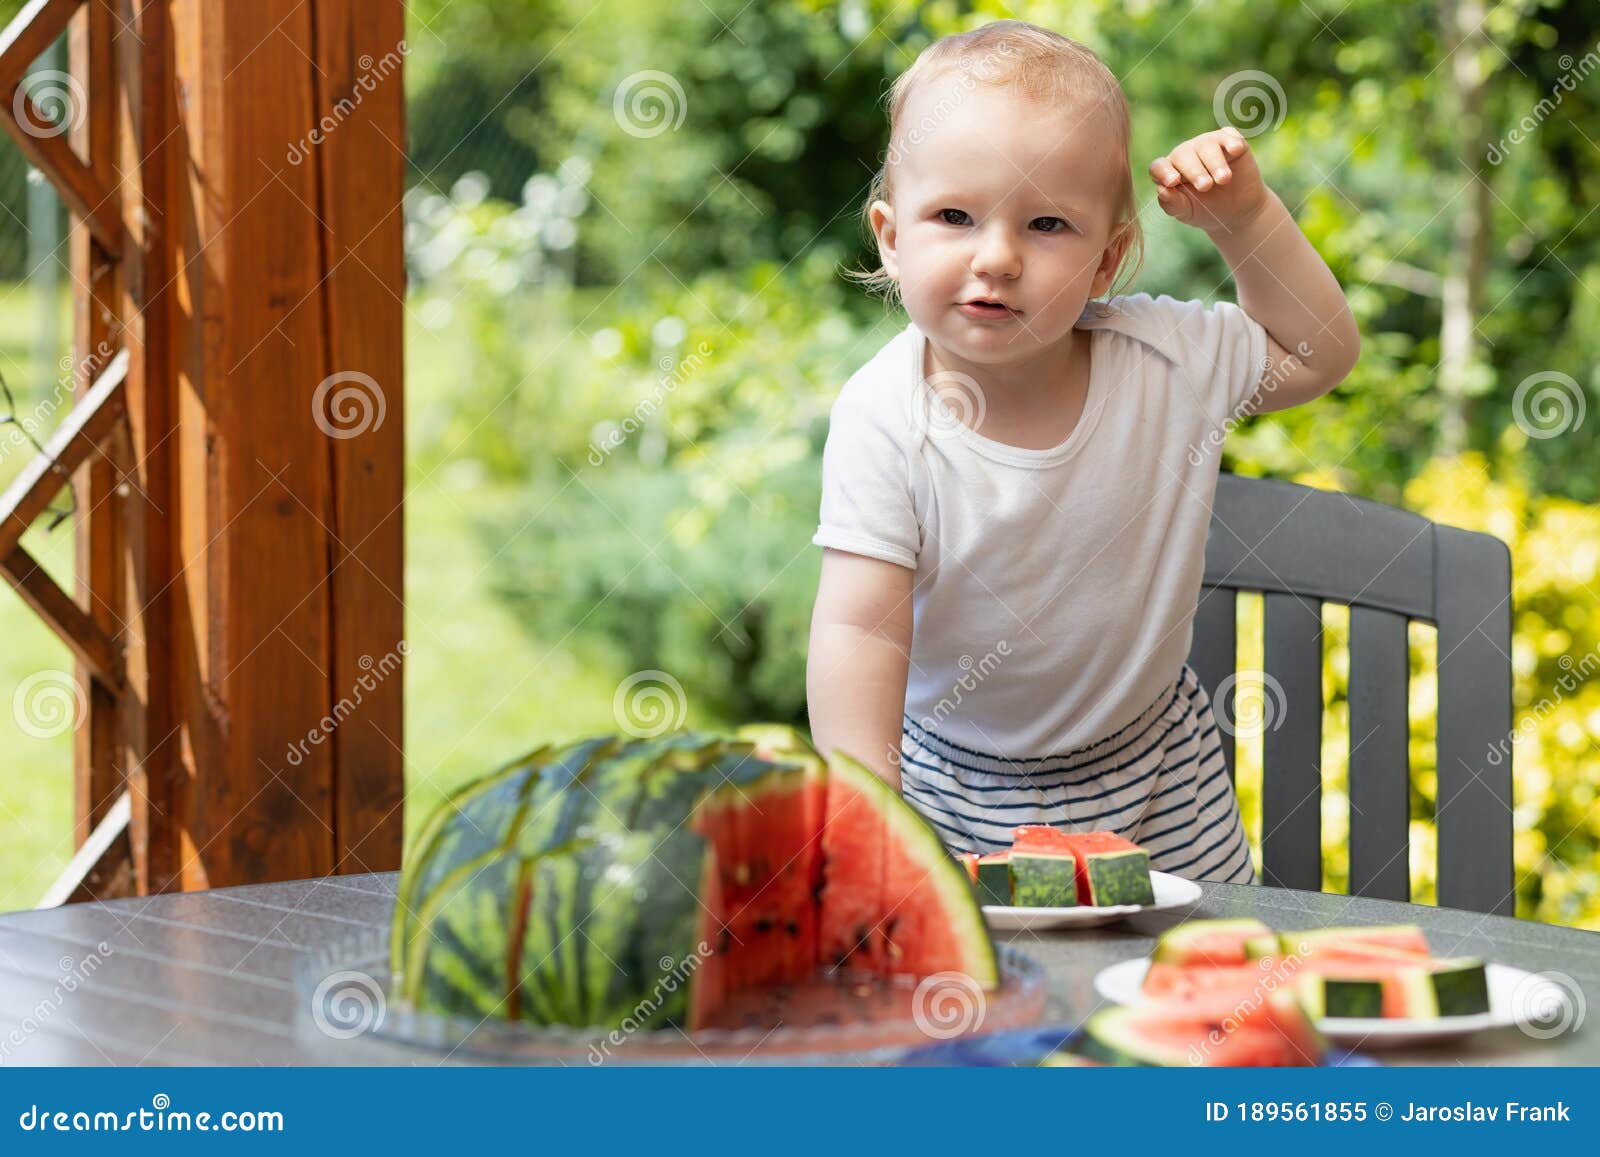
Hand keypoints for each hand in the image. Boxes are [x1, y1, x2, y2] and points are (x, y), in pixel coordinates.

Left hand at [1149, 127, 1271, 234]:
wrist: (1236, 212)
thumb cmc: (1205, 211)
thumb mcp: (1188, 212)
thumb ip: (1173, 204)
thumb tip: (1162, 190)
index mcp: (1169, 171)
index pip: (1159, 166)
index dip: (1164, 172)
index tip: (1173, 181)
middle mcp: (1186, 154)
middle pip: (1183, 154)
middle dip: (1194, 170)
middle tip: (1205, 187)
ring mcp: (1207, 144)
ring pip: (1206, 144)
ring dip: (1215, 162)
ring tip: (1223, 179)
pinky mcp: (1229, 141)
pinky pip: (1229, 135)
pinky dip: (1232, 141)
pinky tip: (1235, 150)